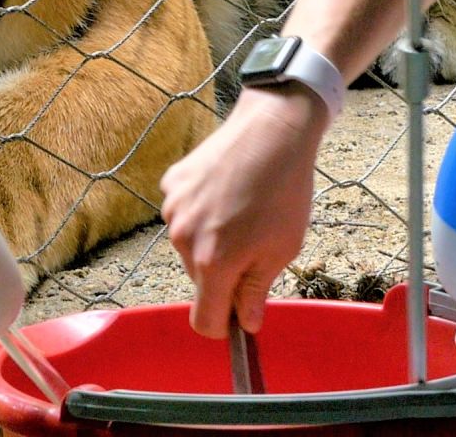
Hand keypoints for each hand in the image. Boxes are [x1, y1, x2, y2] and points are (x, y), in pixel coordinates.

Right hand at [158, 86, 327, 337]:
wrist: (272, 129)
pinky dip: (201, 211)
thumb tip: (247, 323)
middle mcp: (183, 239)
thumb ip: (256, 291)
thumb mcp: (281, 250)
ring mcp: (173, 209)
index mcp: (213, 262)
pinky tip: (226, 189)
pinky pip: (183, 213)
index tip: (240, 313)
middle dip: (221, 275)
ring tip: (241, 211)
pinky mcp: (171, 183)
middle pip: (199, 280)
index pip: (205, 320)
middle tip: (253, 245)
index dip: (224, 325)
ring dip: (210, 241)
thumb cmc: (284, 191)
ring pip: (189, 245)